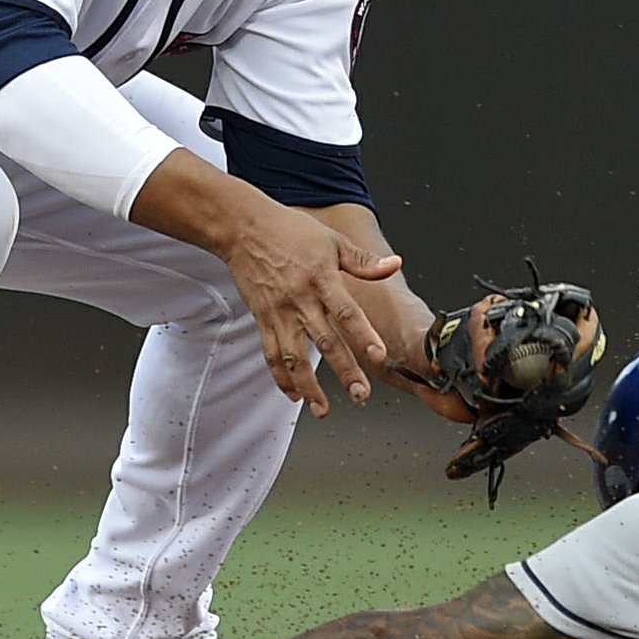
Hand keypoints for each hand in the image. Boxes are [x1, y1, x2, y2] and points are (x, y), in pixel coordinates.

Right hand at [221, 204, 404, 414]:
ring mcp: (279, 313)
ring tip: (323, 409)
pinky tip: (293, 394)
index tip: (379, 355)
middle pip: (325, 341)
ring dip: (309, 386)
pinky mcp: (262, 319)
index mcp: (322, 279)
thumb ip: (363, 260)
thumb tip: (394, 264)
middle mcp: (300, 300)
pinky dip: (281, 376)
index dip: (363, 334)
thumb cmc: (290, 231)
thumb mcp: (332, 240)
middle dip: (344, 372)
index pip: (347, 311)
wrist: (244, 229)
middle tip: (361, 395)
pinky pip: (271, 353)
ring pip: (294, 357)